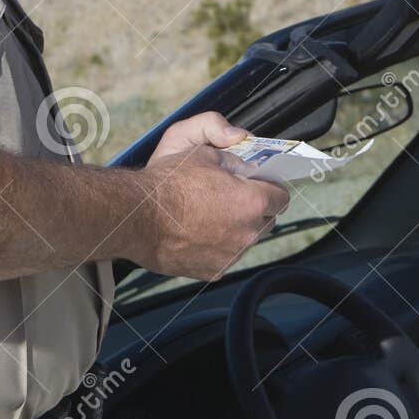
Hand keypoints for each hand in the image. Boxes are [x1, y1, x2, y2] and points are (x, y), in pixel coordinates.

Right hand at [136, 112, 290, 279]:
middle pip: (267, 220)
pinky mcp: (215, 271)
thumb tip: (244, 154)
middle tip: (230, 196)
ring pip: (247, 239)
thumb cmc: (167, 182)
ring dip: (237, 228)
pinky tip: (197, 232)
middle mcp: (248, 232)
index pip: (281, 196)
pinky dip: (218, 246)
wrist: (137, 217)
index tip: (257, 184)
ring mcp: (232, 255)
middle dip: (255, 208)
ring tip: (208, 214)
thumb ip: (230, 148)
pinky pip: (226, 256)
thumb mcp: (200, 147)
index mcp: (252, 201)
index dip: (269, 187)